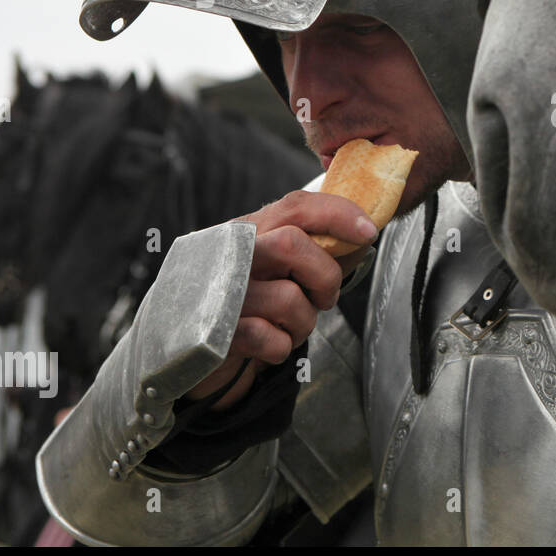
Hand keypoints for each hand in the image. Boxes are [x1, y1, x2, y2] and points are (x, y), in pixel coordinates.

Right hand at [186, 191, 378, 408]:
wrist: (187, 349)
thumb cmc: (247, 301)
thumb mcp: (278, 268)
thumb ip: (317, 251)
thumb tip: (362, 239)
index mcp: (248, 231)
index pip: (295, 206)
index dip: (337, 213)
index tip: (368, 231)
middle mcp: (231, 254)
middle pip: (292, 243)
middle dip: (325, 276)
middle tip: (324, 297)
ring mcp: (221, 292)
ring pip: (290, 299)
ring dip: (304, 322)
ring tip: (289, 325)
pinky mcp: (216, 332)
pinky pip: (274, 340)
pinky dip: (282, 347)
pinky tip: (267, 344)